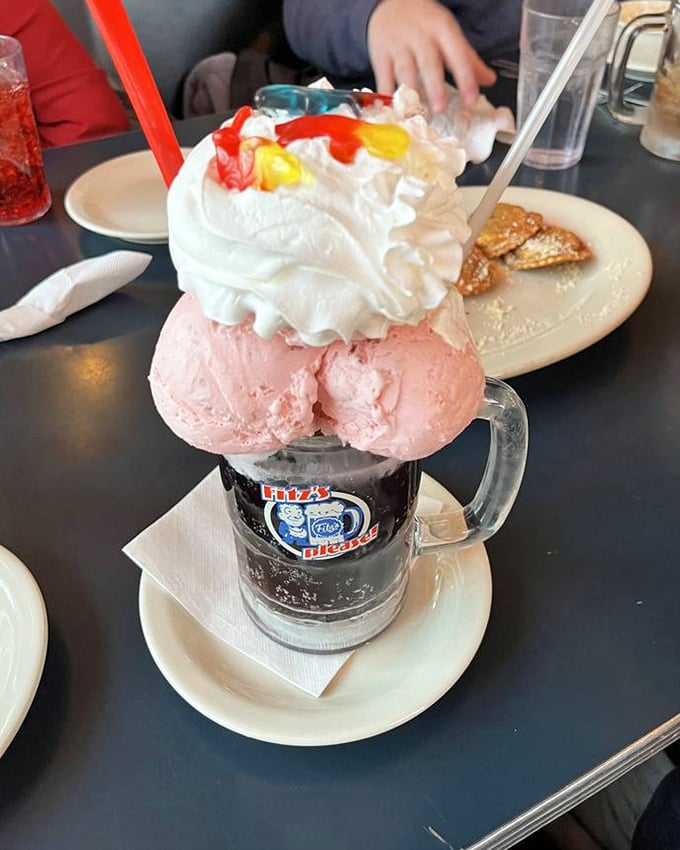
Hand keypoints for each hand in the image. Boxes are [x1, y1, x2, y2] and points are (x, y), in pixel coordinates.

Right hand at [367, 0, 496, 112]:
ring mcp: (398, 45)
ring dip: (411, 93)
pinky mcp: (380, 54)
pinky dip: (387, 94)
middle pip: (429, 63)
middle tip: (440, 109)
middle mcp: (420, 36)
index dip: (465, 78)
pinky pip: (384, 77)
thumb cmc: (425, 22)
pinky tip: (392, 109)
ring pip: (405, 71)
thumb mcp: (449, 33)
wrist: (393, 1)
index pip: (457, 55)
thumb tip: (489, 80)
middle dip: (435, 87)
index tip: (471, 100)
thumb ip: (467, 59)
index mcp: (442, 30)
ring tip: (415, 112)